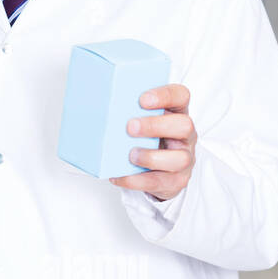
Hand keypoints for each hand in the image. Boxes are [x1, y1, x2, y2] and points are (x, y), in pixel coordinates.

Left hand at [109, 84, 195, 201]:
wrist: (157, 171)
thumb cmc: (145, 139)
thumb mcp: (141, 121)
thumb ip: (127, 111)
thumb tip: (92, 103)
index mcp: (176, 113)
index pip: (180, 96)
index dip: (165, 96)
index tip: (142, 99)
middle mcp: (185, 136)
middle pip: (184, 126)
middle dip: (155, 126)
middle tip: (130, 127)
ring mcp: (184, 159)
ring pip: (179, 158)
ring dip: (151, 156)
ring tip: (130, 155)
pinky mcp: (176, 181)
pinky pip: (160, 182)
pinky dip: (137, 180)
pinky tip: (120, 175)